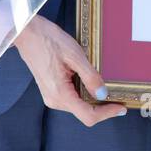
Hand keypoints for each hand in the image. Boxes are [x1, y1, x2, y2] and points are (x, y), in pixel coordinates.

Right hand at [13, 15, 127, 125]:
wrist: (28, 34)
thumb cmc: (49, 41)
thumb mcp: (75, 56)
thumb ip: (90, 77)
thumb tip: (104, 95)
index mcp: (60, 94)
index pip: (88, 116)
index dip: (107, 114)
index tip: (122, 107)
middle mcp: (54, 100)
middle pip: (85, 112)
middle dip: (103, 106)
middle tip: (119, 95)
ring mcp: (52, 96)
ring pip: (79, 105)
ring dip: (94, 98)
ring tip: (106, 84)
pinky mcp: (52, 90)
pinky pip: (73, 97)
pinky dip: (85, 92)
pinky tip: (90, 79)